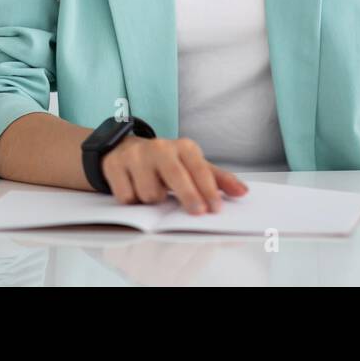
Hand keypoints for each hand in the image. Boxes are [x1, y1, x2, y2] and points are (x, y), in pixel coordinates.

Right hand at [101, 135, 248, 213]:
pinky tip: (135, 190)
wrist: (124, 149)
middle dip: (189, 196)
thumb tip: (244, 192)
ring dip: (154, 201)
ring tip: (154, 193)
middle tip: (197, 213)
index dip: (208, 190)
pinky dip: (133, 200)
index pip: (200, 168)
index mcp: (184, 147)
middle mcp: (160, 147)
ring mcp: (136, 155)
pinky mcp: (115, 166)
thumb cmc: (167, 163)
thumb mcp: (193, 166)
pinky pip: (127, 197)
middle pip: (176, 176)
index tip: (216, 209)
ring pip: (150, 192)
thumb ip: (219, 180)